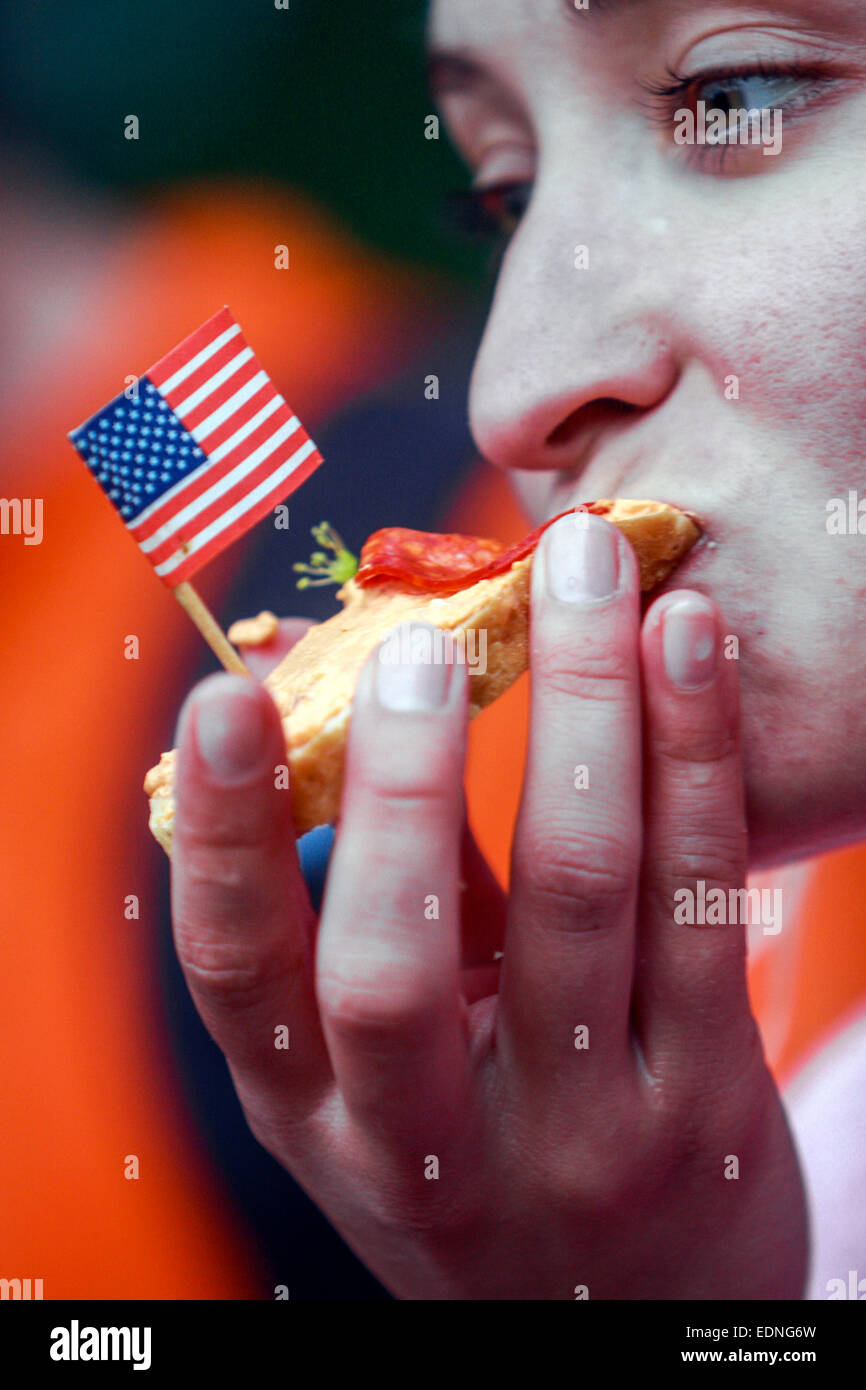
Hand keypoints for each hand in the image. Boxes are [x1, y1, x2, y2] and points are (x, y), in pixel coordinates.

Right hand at [169, 515, 806, 1298]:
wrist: (634, 1317)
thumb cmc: (481, 1151)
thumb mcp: (390, 1072)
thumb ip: (372, 908)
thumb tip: (343, 705)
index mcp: (321, 1118)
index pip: (242, 978)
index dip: (223, 838)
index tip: (220, 698)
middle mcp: (431, 1143)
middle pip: (394, 965)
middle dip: (406, 786)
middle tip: (426, 643)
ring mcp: (581, 1131)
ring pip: (578, 898)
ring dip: (587, 715)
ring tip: (590, 576)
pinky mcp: (706, 1102)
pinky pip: (703, 899)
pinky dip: (695, 752)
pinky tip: (689, 646)